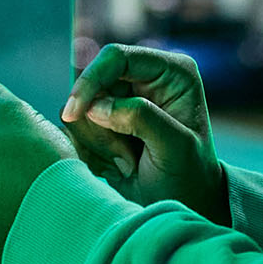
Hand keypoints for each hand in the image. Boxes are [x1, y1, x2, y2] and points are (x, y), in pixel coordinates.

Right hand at [63, 42, 231, 224]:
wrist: (181, 205)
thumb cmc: (189, 177)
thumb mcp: (175, 148)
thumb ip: (142, 119)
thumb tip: (97, 106)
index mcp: (171, 72)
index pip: (116, 57)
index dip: (90, 81)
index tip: (73, 114)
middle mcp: (145, 79)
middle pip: (91, 85)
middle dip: (100, 126)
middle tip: (128, 158)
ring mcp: (122, 100)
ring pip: (80, 110)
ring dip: (99, 143)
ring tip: (129, 163)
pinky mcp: (105, 123)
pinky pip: (75, 130)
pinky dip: (91, 152)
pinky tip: (118, 166)